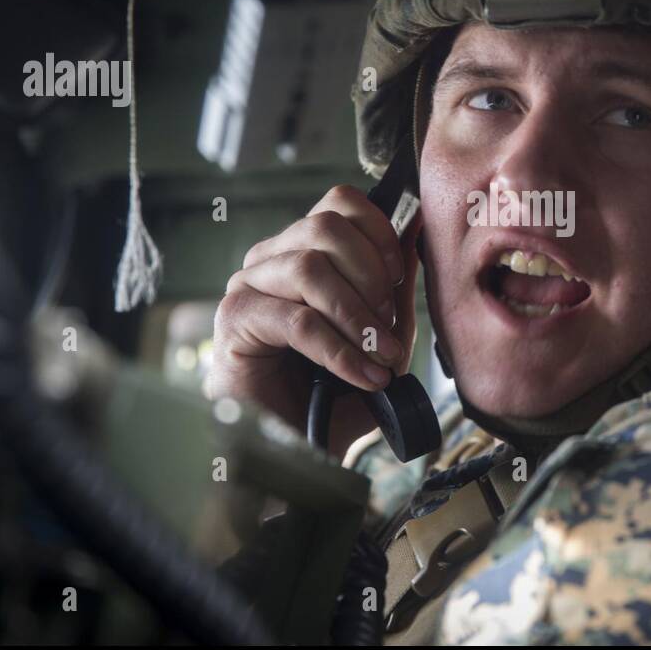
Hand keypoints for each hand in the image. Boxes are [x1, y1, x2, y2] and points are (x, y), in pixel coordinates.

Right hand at [204, 185, 420, 456]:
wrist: (294, 446)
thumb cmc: (332, 393)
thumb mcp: (379, 336)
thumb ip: (394, 289)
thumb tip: (416, 234)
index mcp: (303, 249)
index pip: (340, 202)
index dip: (380, 233)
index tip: (401, 280)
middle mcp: (271, 259)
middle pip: (326, 227)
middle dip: (372, 276)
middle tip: (388, 326)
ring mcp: (248, 286)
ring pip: (310, 268)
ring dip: (358, 316)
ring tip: (379, 355)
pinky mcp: (234, 322)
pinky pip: (298, 321)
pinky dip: (341, 351)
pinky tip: (363, 376)